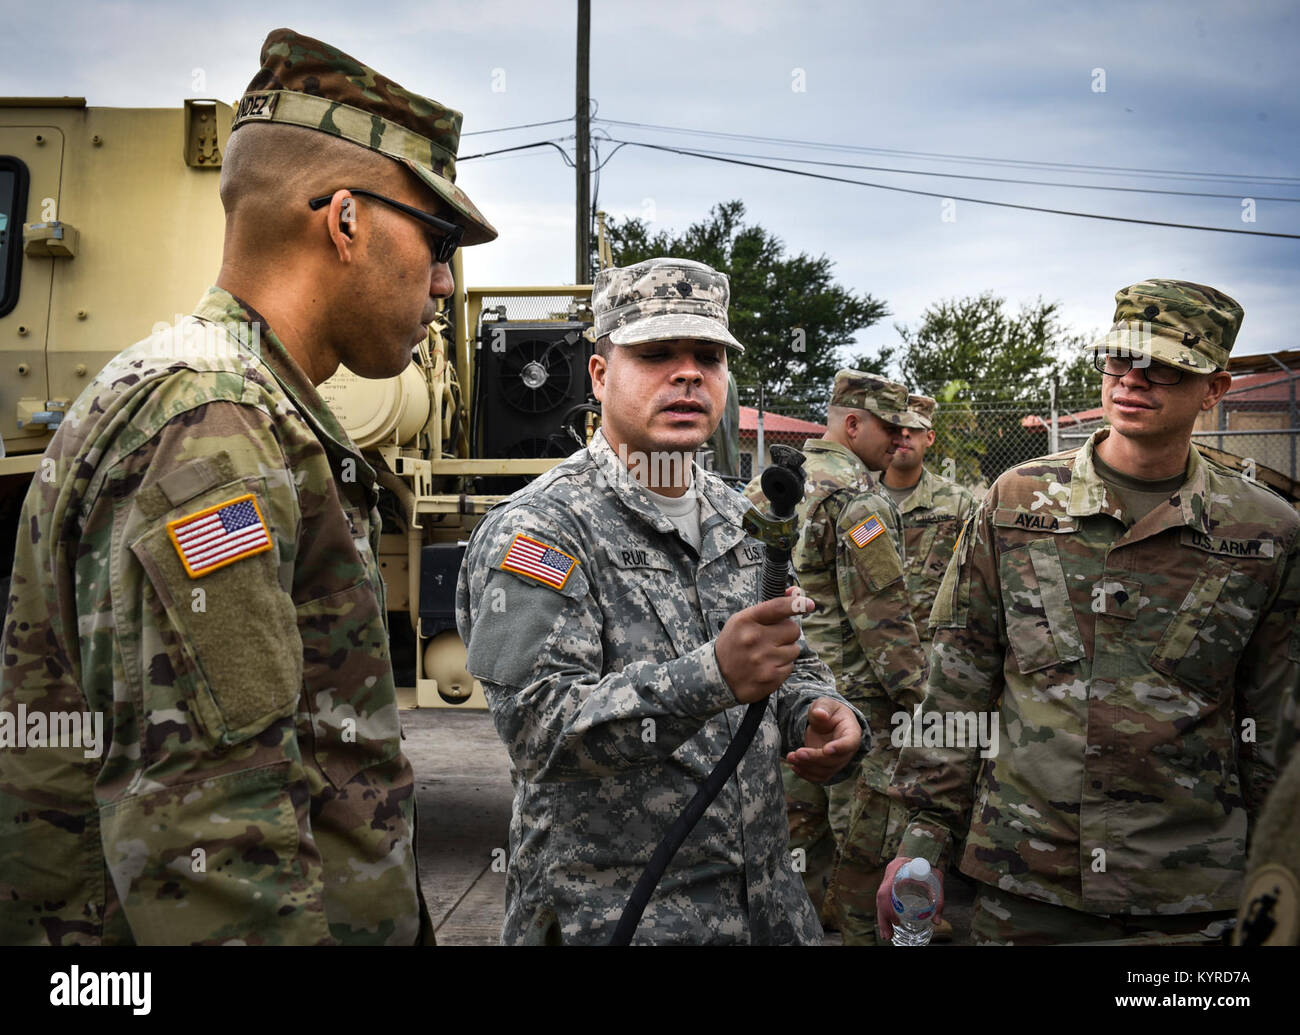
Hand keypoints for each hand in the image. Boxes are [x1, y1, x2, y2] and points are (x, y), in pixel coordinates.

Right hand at [716, 587, 814, 704]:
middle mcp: (754, 639)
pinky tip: (766, 667)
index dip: (796, 604)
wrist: (717, 677)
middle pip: (793, 629)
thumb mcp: (743, 621)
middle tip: (773, 639)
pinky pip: (790, 666)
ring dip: (785, 652)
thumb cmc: (734, 643)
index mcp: (746, 621)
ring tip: (766, 655)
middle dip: (787, 633)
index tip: (809, 604)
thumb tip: (797, 592)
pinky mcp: (770, 678)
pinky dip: (782, 667)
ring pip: (794, 649)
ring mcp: (763, 660)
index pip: (777, 607)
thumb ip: (771, 607)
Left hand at [785, 698, 859, 781]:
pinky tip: (794, 766)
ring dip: (807, 767)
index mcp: (851, 732)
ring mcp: (838, 761)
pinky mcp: (827, 768)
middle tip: (798, 753)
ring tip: (790, 757)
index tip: (826, 750)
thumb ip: (823, 708)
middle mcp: (847, 751)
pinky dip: (806, 774)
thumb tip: (820, 714)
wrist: (825, 721)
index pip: (850, 743)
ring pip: (825, 771)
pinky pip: (819, 777)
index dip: (839, 748)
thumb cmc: (828, 711)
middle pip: (835, 760)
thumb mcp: (825, 704)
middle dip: (815, 758)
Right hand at [875, 855, 944, 942]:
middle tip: (887, 935)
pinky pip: (884, 900)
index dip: (888, 907)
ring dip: (882, 918)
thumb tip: (936, 921)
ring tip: (887, 935)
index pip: (886, 890)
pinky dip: (885, 913)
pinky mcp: (890, 884)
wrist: (926, 852)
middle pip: (880, 897)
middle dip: (883, 918)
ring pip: (880, 900)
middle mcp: (889, 873)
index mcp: (897, 868)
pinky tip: (889, 925)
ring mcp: (888, 878)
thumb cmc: (931, 865)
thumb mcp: (937, 880)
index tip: (897, 920)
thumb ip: (938, 899)